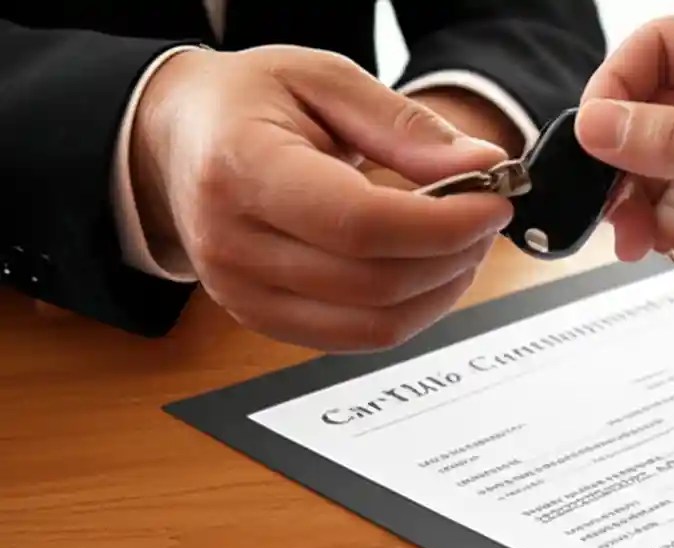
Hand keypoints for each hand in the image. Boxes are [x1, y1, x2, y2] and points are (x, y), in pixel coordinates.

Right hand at [131, 46, 512, 351]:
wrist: (175, 143)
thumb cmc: (246, 103)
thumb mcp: (324, 80)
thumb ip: (405, 126)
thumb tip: (482, 168)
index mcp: (242, 168)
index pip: (360, 224)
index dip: (442, 224)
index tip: (493, 203)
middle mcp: (233, 245)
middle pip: (376, 283)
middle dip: (454, 253)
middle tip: (485, 215)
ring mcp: (243, 294)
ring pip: (375, 325)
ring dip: (441, 289)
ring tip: (462, 242)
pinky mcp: (262, 321)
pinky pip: (357, 337)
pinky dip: (411, 310)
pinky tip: (428, 269)